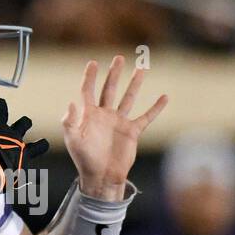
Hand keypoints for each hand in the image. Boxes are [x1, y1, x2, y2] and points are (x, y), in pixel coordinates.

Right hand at [0, 97, 49, 172]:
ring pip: (37, 147)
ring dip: (40, 145)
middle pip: (23, 125)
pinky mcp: (23, 172)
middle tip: (26, 121)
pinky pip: (34, 176)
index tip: (2, 101)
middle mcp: (14, 139)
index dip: (0, 105)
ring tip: (44, 143)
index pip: (1, 111)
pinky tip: (40, 181)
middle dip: (24, 123)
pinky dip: (36, 179)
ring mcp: (21, 155)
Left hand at [64, 56, 167, 199]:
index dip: (89, 77)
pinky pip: (146, 117)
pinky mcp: (132, 132)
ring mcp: (119, 122)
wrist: (101, 177)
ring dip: (135, 84)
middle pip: (109, 89)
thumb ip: (70, 121)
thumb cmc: (84, 160)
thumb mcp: (73, 140)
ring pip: (128, 98)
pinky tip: (164, 97)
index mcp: (89, 115)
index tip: (93, 63)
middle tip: (119, 58)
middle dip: (114, 74)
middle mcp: (104, 115)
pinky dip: (155, 108)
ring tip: (142, 69)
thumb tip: (71, 102)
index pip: (88, 90)